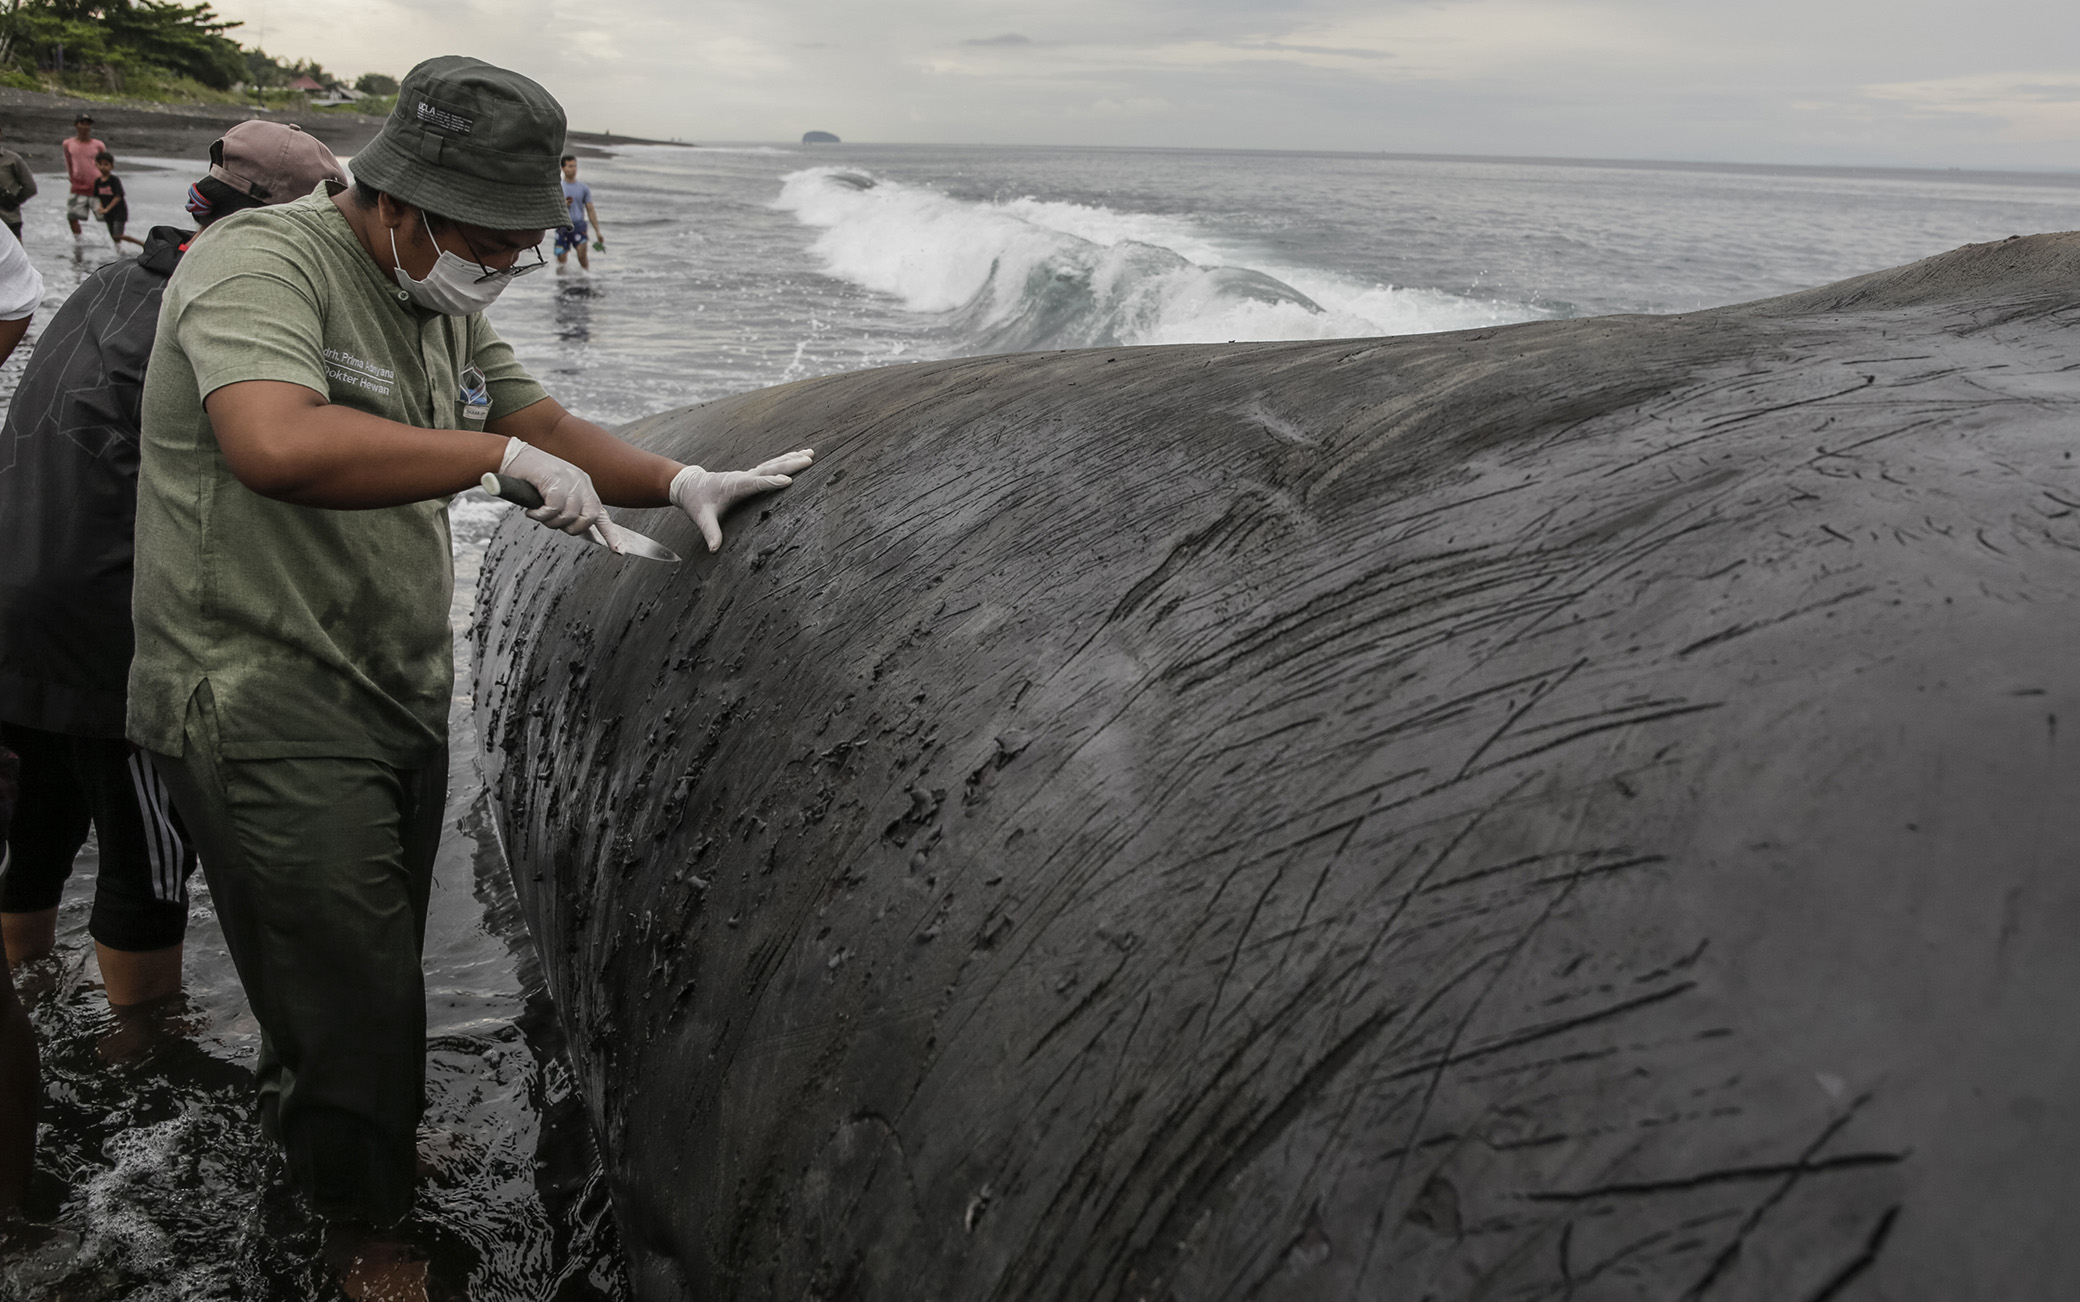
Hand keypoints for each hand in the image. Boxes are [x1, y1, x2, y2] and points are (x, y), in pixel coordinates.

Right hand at [502, 437, 610, 536]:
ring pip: (570, 516)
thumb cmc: (529, 478)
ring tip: (538, 514)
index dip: (610, 534)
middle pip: (589, 518)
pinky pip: (554, 509)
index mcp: (583, 486)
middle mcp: (580, 482)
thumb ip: (569, 510)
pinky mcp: (555, 480)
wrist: (510, 456)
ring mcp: (569, 479)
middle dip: (572, 529)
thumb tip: (582, 532)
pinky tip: (532, 511)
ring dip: (551, 522)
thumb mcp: (554, 494)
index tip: (619, 551)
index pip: (601, 514)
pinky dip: (541, 515)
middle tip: (552, 523)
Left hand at [669, 449, 813, 551]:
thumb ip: (710, 533)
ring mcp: (747, 474)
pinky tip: (796, 457)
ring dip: (791, 459)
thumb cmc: (696, 502)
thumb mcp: (701, 518)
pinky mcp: (749, 475)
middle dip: (790, 465)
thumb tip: (714, 550)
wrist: (688, 485)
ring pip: (773, 464)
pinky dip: (785, 461)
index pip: (755, 483)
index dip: (771, 482)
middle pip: (770, 468)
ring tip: (810, 454)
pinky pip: (770, 466)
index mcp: (734, 486)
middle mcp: (743, 477)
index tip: (788, 481)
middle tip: (809, 460)